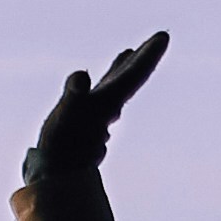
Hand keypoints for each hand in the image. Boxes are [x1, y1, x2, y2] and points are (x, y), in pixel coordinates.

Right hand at [25, 30, 169, 181]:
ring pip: (114, 88)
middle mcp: (107, 110)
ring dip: (123, 69)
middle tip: (160, 38)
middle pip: (130, 79)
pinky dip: (101, 86)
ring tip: (129, 52)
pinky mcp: (82, 126)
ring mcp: (96, 119)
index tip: (164, 37)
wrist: (55, 183)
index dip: (147, 55)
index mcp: (108, 104)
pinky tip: (95, 85)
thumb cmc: (61, 150)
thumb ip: (74, 94)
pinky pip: (96, 99)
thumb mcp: (64, 117)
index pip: (133, 75)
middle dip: (143, 57)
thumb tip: (82, 77)